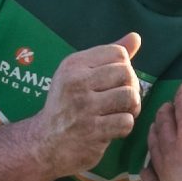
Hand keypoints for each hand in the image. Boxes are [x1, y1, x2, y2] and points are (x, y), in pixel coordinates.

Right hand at [29, 33, 142, 176]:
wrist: (45, 143)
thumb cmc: (66, 106)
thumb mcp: (79, 75)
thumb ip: (108, 57)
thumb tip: (136, 37)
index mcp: (73, 64)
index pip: (118, 53)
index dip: (124, 68)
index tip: (115, 82)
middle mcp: (77, 82)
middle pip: (127, 74)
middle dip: (131, 88)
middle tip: (121, 101)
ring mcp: (84, 107)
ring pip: (130, 97)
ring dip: (132, 108)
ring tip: (119, 113)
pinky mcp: (93, 130)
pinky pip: (126, 122)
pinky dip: (124, 127)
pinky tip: (111, 129)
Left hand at [142, 73, 181, 180]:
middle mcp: (174, 153)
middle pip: (162, 124)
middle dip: (167, 111)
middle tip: (172, 107)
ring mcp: (168, 177)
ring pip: (153, 148)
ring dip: (156, 134)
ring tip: (160, 128)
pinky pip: (149, 180)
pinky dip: (149, 168)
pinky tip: (151, 164)